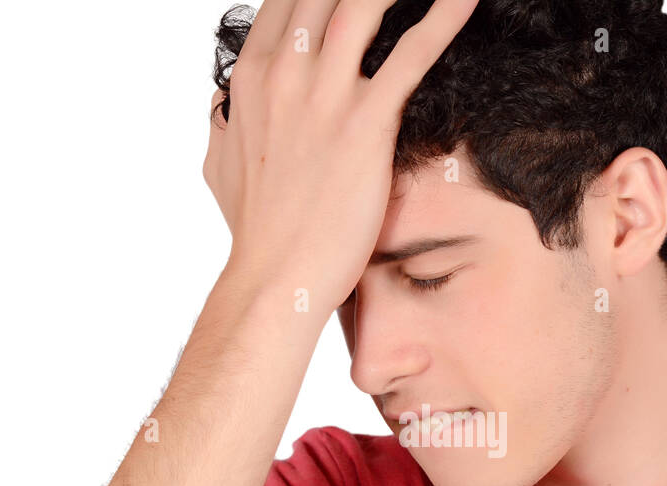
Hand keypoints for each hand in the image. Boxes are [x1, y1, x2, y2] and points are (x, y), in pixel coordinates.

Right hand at [202, 0, 478, 315]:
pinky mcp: (365, 124)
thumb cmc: (256, 230)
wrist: (276, 277)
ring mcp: (324, 96)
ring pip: (362, 4)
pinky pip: (413, 54)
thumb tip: (223, 106)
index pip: (287, 1)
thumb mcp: (221, 165)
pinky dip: (445, 16)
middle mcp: (285, 74)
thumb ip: (225, 122)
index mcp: (252, 77)